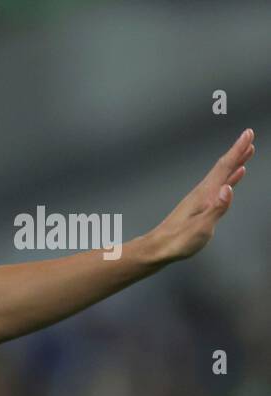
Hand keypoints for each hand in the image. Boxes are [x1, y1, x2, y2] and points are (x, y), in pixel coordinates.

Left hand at [144, 128, 253, 263]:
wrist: (158, 248)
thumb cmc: (178, 241)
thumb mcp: (201, 227)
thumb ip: (216, 208)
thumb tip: (229, 188)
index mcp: (204, 195)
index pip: (224, 167)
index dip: (237, 150)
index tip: (248, 134)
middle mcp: (202, 193)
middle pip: (223, 167)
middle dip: (237, 152)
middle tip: (249, 136)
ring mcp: (200, 199)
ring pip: (221, 176)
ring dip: (234, 163)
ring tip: (246, 153)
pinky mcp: (199, 207)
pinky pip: (218, 187)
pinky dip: (227, 180)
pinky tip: (231, 181)